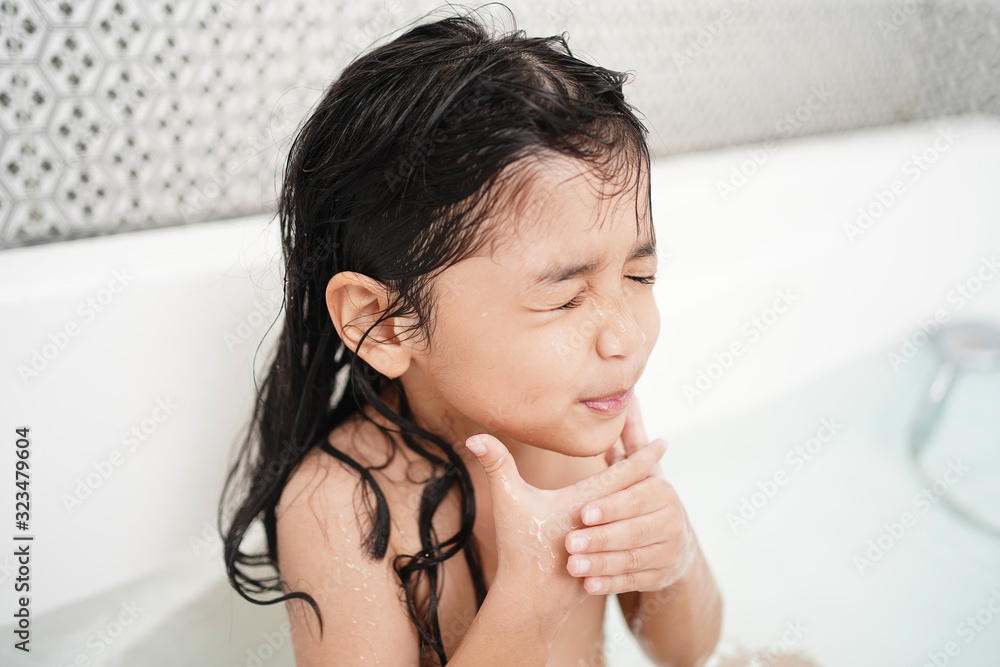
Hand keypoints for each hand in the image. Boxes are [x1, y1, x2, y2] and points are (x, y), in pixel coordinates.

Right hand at [464, 425, 666, 609]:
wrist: (532, 600)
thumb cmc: (522, 549)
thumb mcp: (509, 501)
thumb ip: (496, 465)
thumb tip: (475, 436)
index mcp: (589, 502)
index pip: (626, 473)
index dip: (644, 455)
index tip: (664, 441)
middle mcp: (603, 521)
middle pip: (635, 490)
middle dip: (649, 469)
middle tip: (662, 449)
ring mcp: (605, 543)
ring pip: (632, 517)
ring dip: (643, 498)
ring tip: (652, 481)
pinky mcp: (601, 560)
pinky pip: (622, 538)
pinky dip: (630, 522)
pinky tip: (630, 518)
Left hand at [564, 394, 697, 595]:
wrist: (672, 544)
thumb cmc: (641, 497)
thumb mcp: (638, 470)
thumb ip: (629, 440)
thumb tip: (629, 395)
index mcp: (661, 491)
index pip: (633, 498)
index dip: (609, 506)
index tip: (582, 511)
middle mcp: (672, 520)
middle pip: (632, 532)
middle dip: (600, 539)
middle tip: (570, 545)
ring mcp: (669, 550)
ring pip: (632, 559)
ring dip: (602, 564)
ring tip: (573, 567)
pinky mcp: (662, 576)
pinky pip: (635, 582)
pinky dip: (611, 583)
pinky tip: (587, 587)